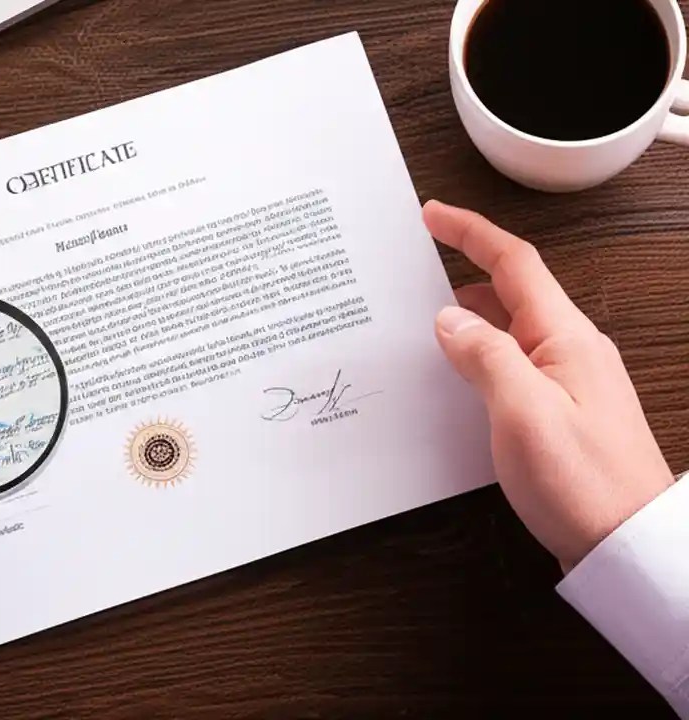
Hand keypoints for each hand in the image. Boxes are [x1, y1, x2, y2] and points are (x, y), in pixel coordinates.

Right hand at [425, 201, 674, 572]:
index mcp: (566, 338)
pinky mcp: (562, 412)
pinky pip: (513, 366)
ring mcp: (569, 382)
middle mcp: (572, 351)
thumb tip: (450, 319)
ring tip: (422, 322)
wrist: (626, 544)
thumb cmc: (584, 483)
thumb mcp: (522, 412)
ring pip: (509, 331)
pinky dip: (479, 357)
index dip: (470, 233)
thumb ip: (484, 356)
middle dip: (461, 273)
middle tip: (414, 269)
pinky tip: (456, 376)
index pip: (514, 264)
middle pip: (511, 293)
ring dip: (467, 319)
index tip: (432, 215)